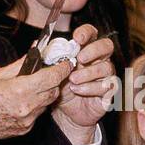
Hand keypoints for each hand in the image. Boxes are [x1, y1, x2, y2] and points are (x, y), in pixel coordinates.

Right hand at [0, 55, 72, 142]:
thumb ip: (20, 64)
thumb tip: (35, 51)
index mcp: (20, 90)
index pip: (52, 77)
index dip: (63, 68)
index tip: (66, 62)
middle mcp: (27, 107)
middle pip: (53, 91)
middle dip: (53, 81)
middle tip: (47, 72)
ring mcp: (27, 121)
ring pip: (46, 104)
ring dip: (44, 94)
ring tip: (29, 87)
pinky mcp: (24, 130)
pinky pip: (37, 114)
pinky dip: (34, 106)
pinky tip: (21, 101)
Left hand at [52, 24, 115, 140]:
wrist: (66, 112)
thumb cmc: (61, 88)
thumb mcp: (53, 72)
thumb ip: (49, 59)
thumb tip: (36, 45)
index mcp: (86, 50)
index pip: (92, 34)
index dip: (86, 32)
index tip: (76, 38)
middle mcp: (99, 61)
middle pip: (106, 46)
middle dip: (93, 50)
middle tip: (79, 58)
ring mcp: (105, 76)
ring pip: (106, 67)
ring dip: (88, 73)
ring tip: (73, 80)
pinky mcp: (108, 92)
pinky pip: (106, 86)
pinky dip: (90, 88)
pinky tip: (77, 90)